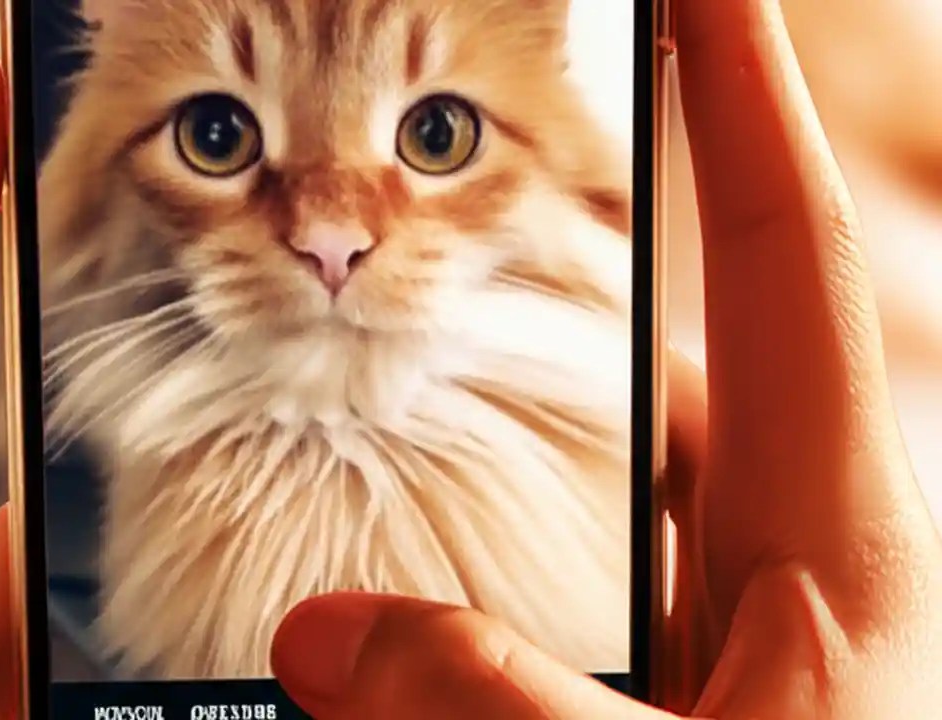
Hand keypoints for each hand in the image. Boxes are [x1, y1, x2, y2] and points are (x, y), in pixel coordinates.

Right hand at [270, 3, 941, 717]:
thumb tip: (328, 638)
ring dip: (475, 457)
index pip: (785, 262)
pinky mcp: (641, 683)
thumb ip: (496, 698)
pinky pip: (542, 573)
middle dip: (525, 301)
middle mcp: (770, 556)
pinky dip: (458, 571)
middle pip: (637, 366)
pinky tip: (380, 610)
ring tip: (358, 426)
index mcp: (832, 543)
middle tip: (396, 257)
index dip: (743, 104)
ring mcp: (703, 620)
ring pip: (575, 479)